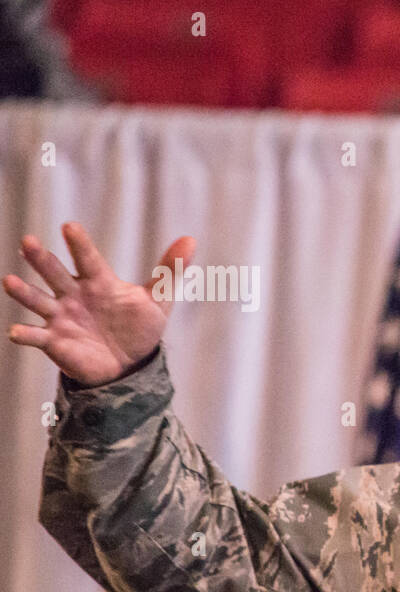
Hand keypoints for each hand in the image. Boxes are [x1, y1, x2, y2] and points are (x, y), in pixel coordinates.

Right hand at [4, 222, 194, 386]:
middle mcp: (73, 295)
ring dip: (23, 292)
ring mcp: (60, 317)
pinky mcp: (54, 341)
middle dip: (41, 259)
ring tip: (10, 281)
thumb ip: (169, 271)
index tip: (69, 227)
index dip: (80, 244)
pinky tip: (16, 332)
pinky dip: (26, 334)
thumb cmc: (138, 327)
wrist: (129, 365)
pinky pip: (36, 336)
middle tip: (28, 242)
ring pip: (37, 300)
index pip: (88, 259)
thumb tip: (190, 240)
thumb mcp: (157, 301)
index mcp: (98, 282)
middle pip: (55, 273)